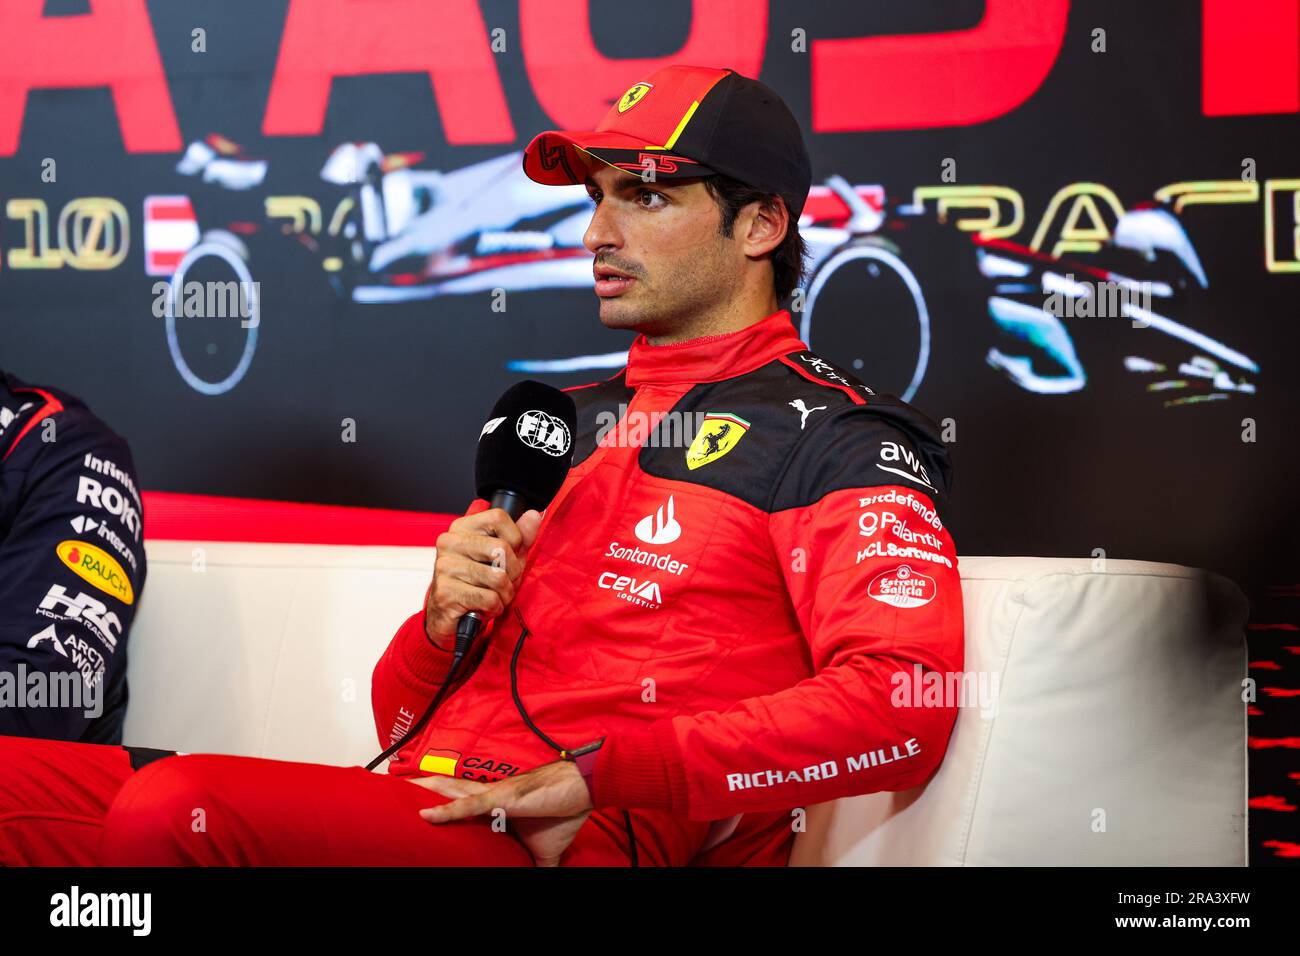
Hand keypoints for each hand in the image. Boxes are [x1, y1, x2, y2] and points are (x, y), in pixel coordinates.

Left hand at [410, 760, 593, 865]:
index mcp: (497, 805)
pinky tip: (427, 814)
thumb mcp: (546, 850)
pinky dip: (448, 810)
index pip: (463, 800)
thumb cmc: (564, 811)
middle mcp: (491, 795)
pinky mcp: (502, 799)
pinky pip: (469, 805)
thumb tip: (536, 877)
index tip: (420, 802)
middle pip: (451, 789)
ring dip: (428, 792)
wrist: (582, 790)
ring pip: (453, 792)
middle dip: (426, 788)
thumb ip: (535, 864)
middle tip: (399, 786)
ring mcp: (494, 795)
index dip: (442, 798)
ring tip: (402, 790)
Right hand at [424, 505, 542, 647]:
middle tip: (505, 582)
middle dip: (513, 572)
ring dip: (505, 594)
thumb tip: (534, 516)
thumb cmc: (477, 583)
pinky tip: (485, 606)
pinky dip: (494, 607)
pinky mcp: (446, 592)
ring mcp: (445, 567)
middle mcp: (450, 543)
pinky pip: (489, 599)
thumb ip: (520, 536)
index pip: (498, 517)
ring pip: (497, 577)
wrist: (449, 614)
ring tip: (495, 596)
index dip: (515, 538)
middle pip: (501, 548)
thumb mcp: (503, 557)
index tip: (511, 554)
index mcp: (462, 528)